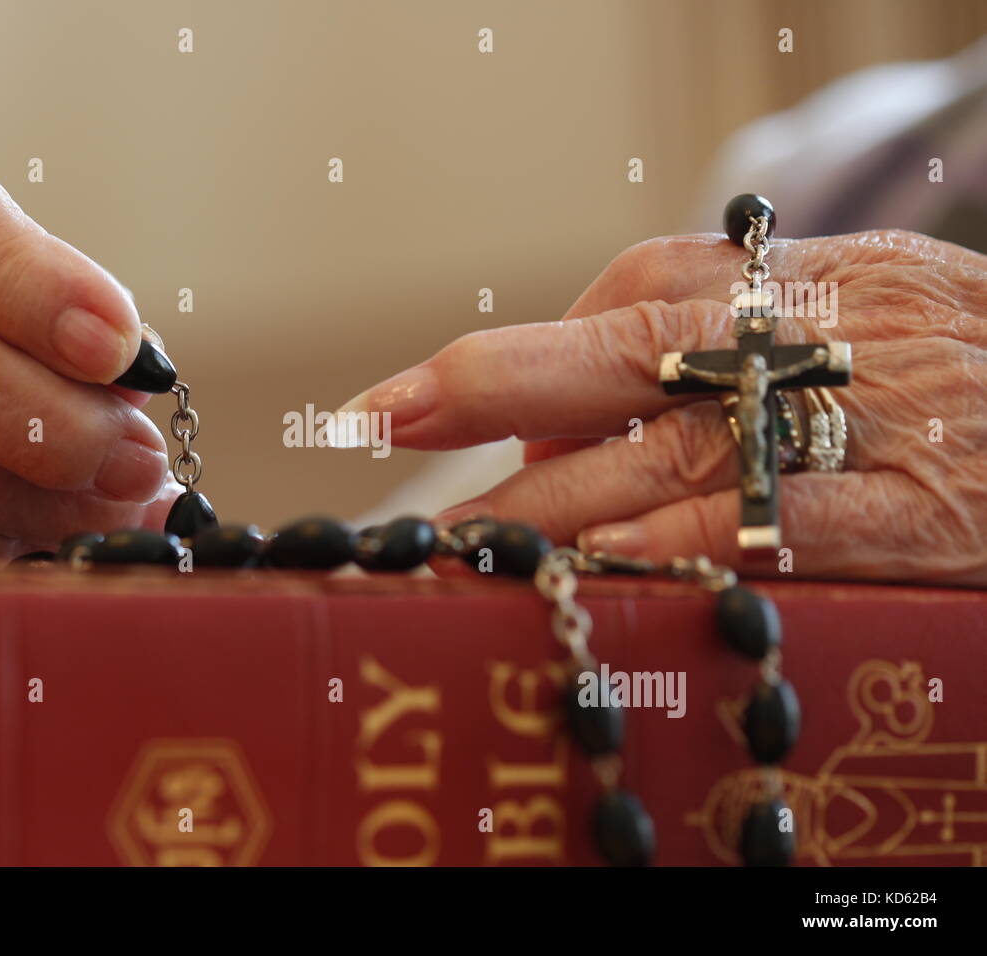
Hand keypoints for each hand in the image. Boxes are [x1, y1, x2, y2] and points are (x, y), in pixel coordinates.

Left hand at [339, 230, 986, 584]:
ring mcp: (853, 420)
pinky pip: (769, 522)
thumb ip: (702, 346)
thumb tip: (560, 424)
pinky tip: (602, 559)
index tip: (405, 401)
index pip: (618, 304)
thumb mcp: (833, 313)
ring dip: (551, 495)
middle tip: (378, 428)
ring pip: (668, 450)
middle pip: (618, 359)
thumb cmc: (947, 361)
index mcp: (781, 282)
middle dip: (489, 392)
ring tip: (458, 536)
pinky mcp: (904, 508)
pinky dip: (679, 539)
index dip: (503, 361)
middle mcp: (804, 338)